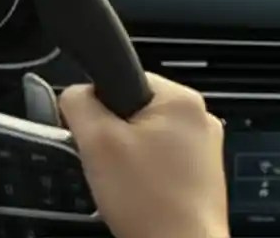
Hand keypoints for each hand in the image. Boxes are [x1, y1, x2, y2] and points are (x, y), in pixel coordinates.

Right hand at [59, 73, 227, 237]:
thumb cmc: (149, 203)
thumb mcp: (96, 141)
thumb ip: (78, 103)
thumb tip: (74, 92)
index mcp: (182, 99)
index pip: (122, 78)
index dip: (99, 106)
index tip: (97, 135)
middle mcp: (201, 118)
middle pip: (133, 110)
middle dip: (114, 135)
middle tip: (110, 163)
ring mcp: (205, 149)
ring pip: (145, 137)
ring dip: (129, 156)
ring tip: (128, 183)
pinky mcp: (202, 174)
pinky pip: (160, 160)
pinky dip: (145, 174)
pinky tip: (141, 193)